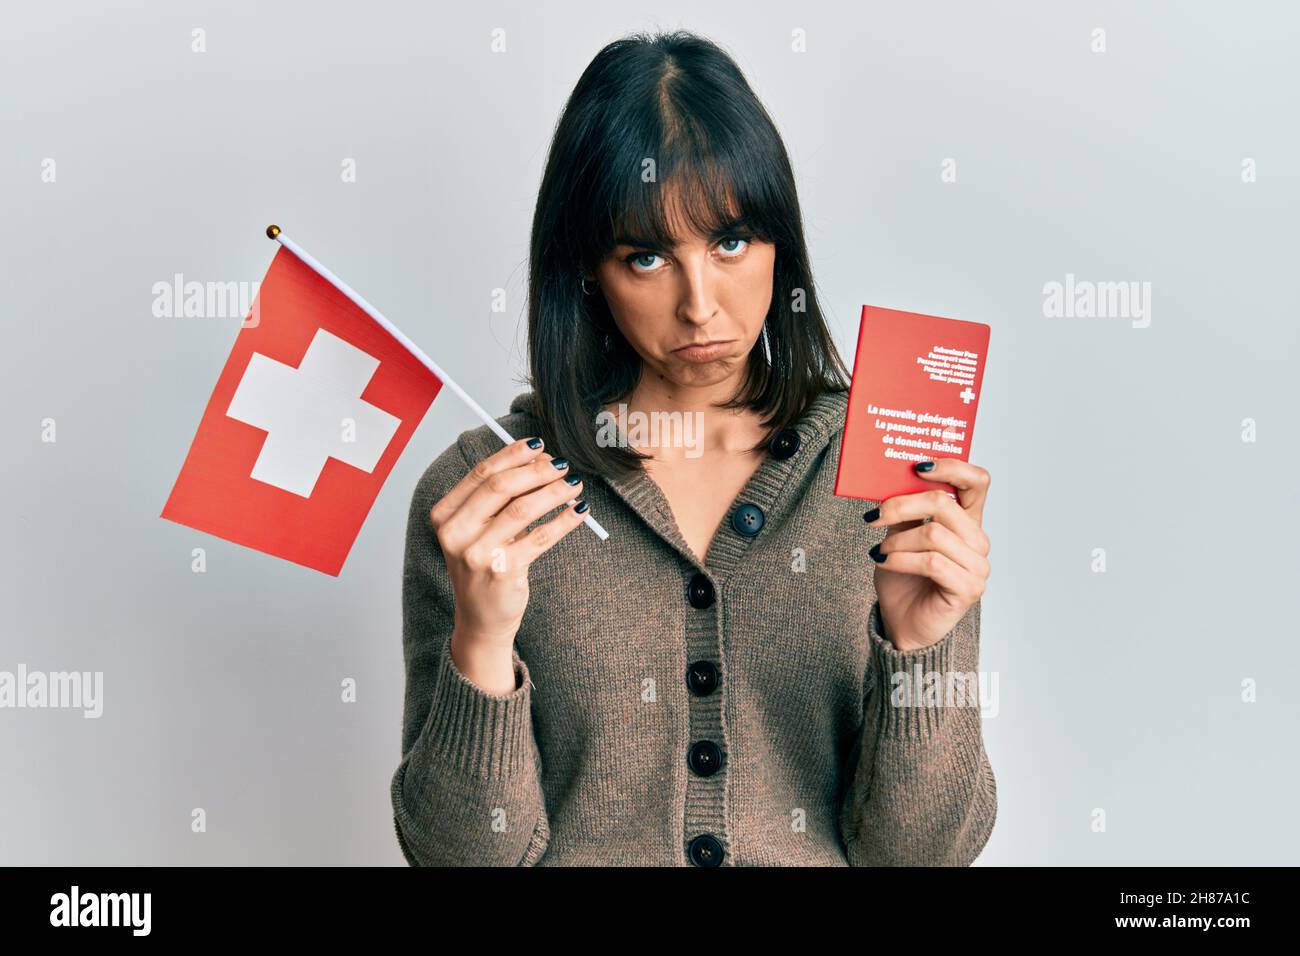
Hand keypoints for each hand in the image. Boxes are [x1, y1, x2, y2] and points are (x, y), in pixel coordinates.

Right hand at [429, 437, 588, 652]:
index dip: (512, 455)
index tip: (538, 445)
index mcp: (446, 515)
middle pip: (500, 487)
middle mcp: (456, 533)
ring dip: (554, 492)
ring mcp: (477, 554)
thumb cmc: (483, 565)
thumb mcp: (479, 530)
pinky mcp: (502, 572)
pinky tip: (579, 512)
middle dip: (536, 470)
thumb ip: (499, 497)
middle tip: (562, 464)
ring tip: (575, 484)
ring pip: (522, 510)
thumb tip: (538, 458)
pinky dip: (564, 521)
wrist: (480, 618)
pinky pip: (540, 538)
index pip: (481, 474)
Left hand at [862, 458, 990, 650]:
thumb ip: (906, 509)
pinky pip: (932, 562)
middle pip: (945, 504)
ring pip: (934, 534)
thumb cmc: (903, 577)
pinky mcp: (969, 588)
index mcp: (966, 521)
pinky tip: (883, 562)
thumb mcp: (900, 535)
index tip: (917, 466)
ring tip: (880, 551)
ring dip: (897, 541)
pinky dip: (900, 559)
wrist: (902, 622)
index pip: (977, 481)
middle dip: (902, 505)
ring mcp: (978, 566)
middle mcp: (978, 541)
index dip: (952, 467)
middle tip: (875, 516)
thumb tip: (892, 478)